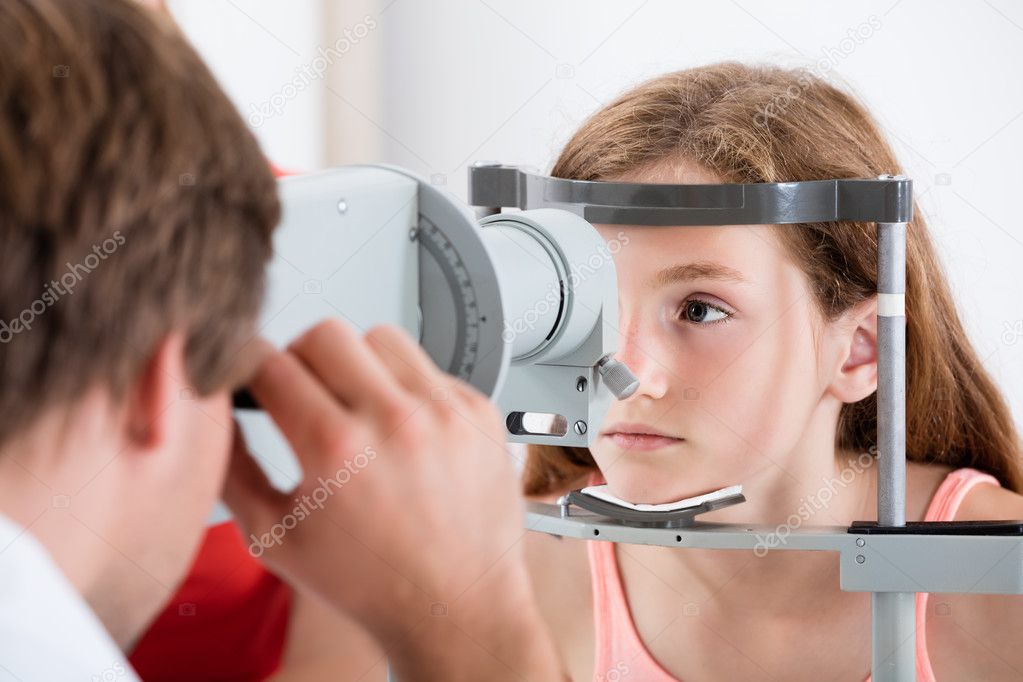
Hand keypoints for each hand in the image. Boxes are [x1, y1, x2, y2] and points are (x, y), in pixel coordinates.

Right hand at [223, 320, 564, 680]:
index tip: (255, 376)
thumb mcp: (276, 538)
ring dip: (359, 364)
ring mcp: (444, 412)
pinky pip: (429, 368)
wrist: (455, 605)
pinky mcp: (478, 412)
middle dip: (302, 357)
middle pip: (326, 333)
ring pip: (382, 338)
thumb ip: (234, 470)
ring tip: (359, 407)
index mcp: (337, 449)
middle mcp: (395, 421)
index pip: (272, 362)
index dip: (251, 367)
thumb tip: (215, 416)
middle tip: (305, 390)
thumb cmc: (373, 583)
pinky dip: (408, 388)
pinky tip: (403, 429)